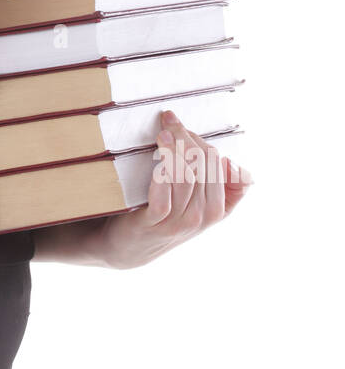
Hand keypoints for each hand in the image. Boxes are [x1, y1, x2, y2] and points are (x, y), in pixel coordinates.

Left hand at [95, 108, 253, 268]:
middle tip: (168, 121)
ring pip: (185, 175)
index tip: (183, 127)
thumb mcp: (201, 205)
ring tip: (162, 133)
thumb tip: (235, 165)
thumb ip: (225, 188)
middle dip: (185, 137)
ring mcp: (179, 221)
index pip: (217, 162)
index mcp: (218, 208)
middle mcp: (203, 216)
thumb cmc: (168, 216)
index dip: (200, 139)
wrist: (133, 247)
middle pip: (201, 165)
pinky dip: (162, 173)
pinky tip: (156, 161)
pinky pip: (163, 193)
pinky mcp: (154, 222)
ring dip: (173, 149)